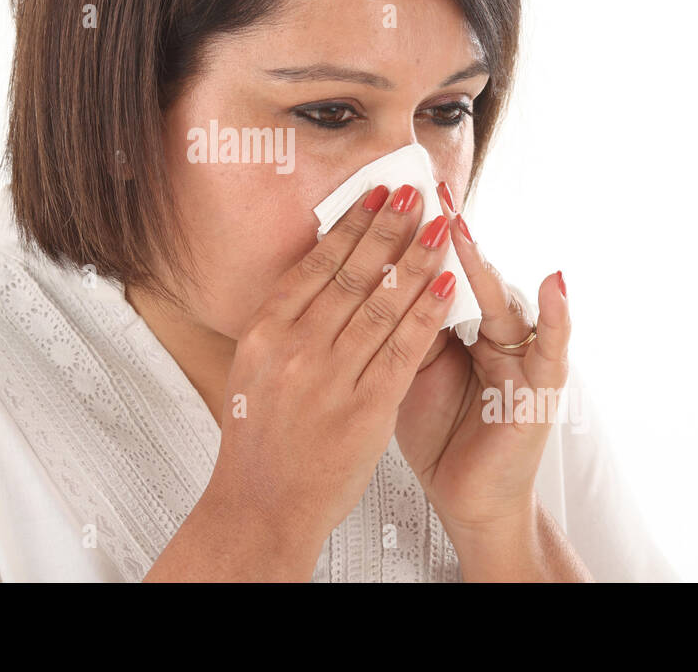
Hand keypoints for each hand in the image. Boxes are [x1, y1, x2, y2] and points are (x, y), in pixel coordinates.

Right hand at [200, 183, 460, 571]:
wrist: (261, 504)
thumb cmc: (258, 441)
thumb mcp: (253, 370)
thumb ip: (284, 324)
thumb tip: (315, 275)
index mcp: (265, 333)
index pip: (314, 265)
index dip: (350, 226)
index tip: (373, 196)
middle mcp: (295, 348)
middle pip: (351, 274)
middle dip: (388, 228)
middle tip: (413, 193)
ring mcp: (330, 376)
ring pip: (382, 303)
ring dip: (415, 258)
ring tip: (438, 225)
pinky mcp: (366, 407)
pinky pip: (403, 348)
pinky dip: (425, 312)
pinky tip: (444, 284)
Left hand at [394, 185, 570, 536]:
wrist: (468, 497)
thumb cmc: (437, 431)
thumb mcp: (402, 370)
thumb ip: (392, 325)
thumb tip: (352, 275)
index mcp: (451, 326)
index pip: (431, 273)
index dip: (410, 239)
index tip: (385, 194)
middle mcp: (490, 332)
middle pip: (466, 277)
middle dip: (444, 236)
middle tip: (425, 191)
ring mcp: (520, 356)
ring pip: (502, 301)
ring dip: (481, 264)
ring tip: (462, 227)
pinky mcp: (544, 388)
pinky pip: (553, 348)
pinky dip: (557, 316)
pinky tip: (556, 282)